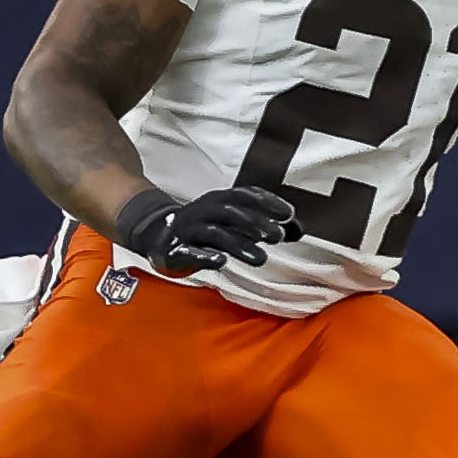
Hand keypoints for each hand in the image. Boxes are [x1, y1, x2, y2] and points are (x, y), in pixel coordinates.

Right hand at [114, 183, 303, 271]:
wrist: (158, 235)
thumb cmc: (207, 228)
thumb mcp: (234, 223)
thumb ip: (265, 225)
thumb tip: (299, 230)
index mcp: (219, 200)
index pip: (244, 196)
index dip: (267, 202)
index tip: (288, 214)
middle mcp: (204, 210)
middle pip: (230, 212)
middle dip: (256, 223)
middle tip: (278, 237)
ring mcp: (188, 229)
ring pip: (214, 233)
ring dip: (239, 244)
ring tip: (261, 258)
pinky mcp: (174, 249)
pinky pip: (189, 251)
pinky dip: (206, 256)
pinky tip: (222, 262)